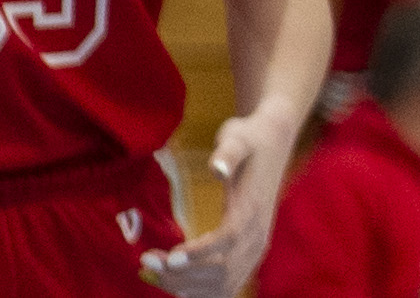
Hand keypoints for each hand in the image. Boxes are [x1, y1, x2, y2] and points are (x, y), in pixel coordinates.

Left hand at [141, 109, 298, 294]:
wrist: (274, 143)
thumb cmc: (249, 139)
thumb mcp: (237, 137)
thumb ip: (228, 153)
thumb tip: (217, 168)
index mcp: (252, 211)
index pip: (227, 240)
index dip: (200, 253)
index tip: (171, 258)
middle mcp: (258, 237)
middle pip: (223, 270)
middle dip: (184, 273)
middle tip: (145, 263)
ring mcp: (256, 248)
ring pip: (226, 282)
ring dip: (188, 284)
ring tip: (151, 274)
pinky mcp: (249, 252)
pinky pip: (230, 282)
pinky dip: (204, 290)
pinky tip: (177, 288)